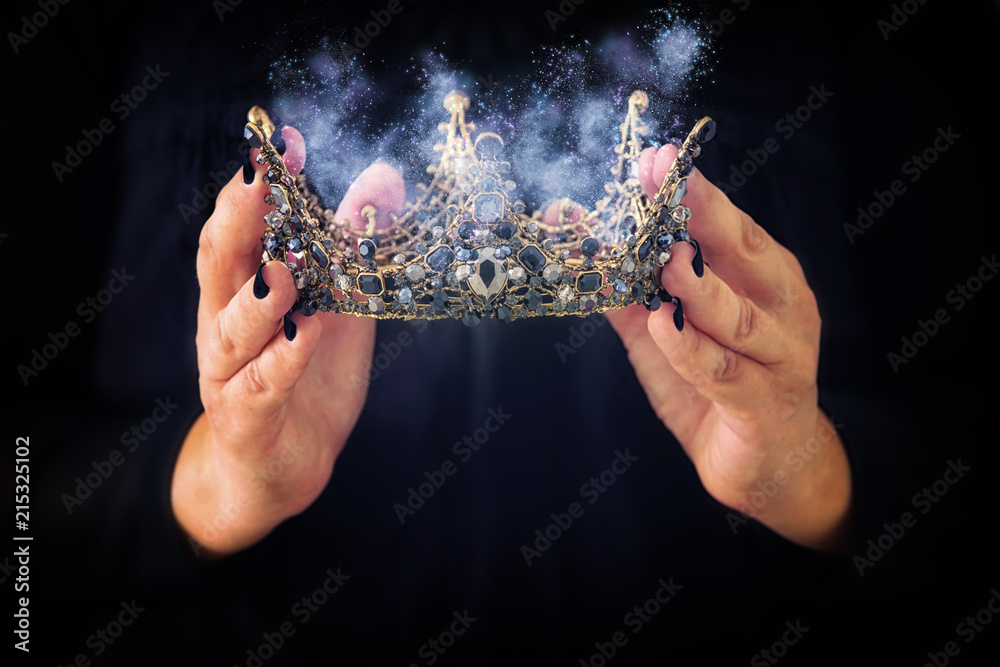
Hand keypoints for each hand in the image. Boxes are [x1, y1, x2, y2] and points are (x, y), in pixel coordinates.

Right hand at [172, 129, 402, 555]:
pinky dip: (281, 362)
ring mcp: (230, 374)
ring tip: (283, 270)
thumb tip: (384, 181)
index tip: (285, 146)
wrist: (281, 463)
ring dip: (257, 298)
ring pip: (233, 331)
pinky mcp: (247, 418)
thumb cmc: (302, 376)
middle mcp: (225, 326)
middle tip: (259, 182)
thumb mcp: (335, 305)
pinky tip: (302, 336)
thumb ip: (349, 248)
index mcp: (241, 291)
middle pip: (219, 268)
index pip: (242, 230)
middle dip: (238, 222)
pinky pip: (261, 388)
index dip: (259, 189)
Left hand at [604, 144, 850, 552]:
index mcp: (762, 279)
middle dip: (704, 215)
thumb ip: (631, 290)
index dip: (694, 192)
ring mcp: (779, 356)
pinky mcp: (764, 404)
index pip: (729, 226)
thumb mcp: (667, 331)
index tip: (656, 159)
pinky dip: (692, 351)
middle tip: (665, 183)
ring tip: (666, 260)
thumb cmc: (722, 385)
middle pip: (745, 254)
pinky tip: (664, 327)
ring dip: (699, 286)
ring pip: (738, 316)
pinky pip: (725, 374)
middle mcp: (781, 308)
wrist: (771, 463)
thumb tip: (576, 247)